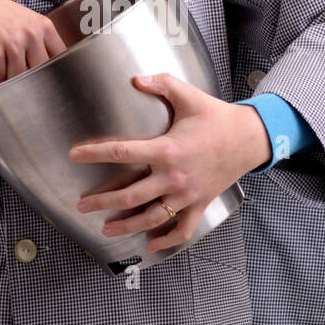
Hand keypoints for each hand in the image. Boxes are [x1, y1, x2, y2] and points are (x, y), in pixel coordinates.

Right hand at [0, 0, 67, 84]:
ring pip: (18, 78)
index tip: (47, 76)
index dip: (54, 70)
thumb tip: (49, 68)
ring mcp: (12, 43)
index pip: (60, 57)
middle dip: (28, 76)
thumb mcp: (22, 19)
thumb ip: (37, 39)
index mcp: (42, 25)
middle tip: (14, 68)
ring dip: (6, 76)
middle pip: (40, 72)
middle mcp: (31, 33)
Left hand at [67, 72, 269, 252]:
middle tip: (82, 205)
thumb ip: (161, 84)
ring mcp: (187, 194)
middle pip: (130, 195)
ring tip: (106, 230)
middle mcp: (174, 176)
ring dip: (128, 226)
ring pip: (152, 217)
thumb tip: (135, 79)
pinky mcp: (200, 203)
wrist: (250, 138)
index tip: (74, 155)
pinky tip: (151, 245)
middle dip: (103, 202)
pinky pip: (183, 228)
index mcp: (167, 149)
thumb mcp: (189, 97)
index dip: (94, 153)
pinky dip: (167, 240)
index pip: (122, 152)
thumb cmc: (218, 117)